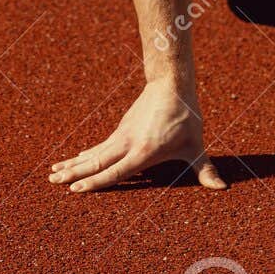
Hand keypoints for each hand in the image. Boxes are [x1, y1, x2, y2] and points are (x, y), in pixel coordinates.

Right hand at [49, 80, 225, 191]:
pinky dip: (86, 154)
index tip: (75, 189)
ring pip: (93, 153)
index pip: (115, 171)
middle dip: (74, 172)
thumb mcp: (196, 145)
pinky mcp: (121, 130)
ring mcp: (122, 136)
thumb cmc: (185, 117)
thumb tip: (222, 188)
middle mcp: (127, 144)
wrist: (171, 84)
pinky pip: (100, 146)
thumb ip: (205, 169)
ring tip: (53, 172)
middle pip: (95, 161)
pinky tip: (77, 159)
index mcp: (143, 152)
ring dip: (73, 163)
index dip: (95, 182)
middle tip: (52, 180)